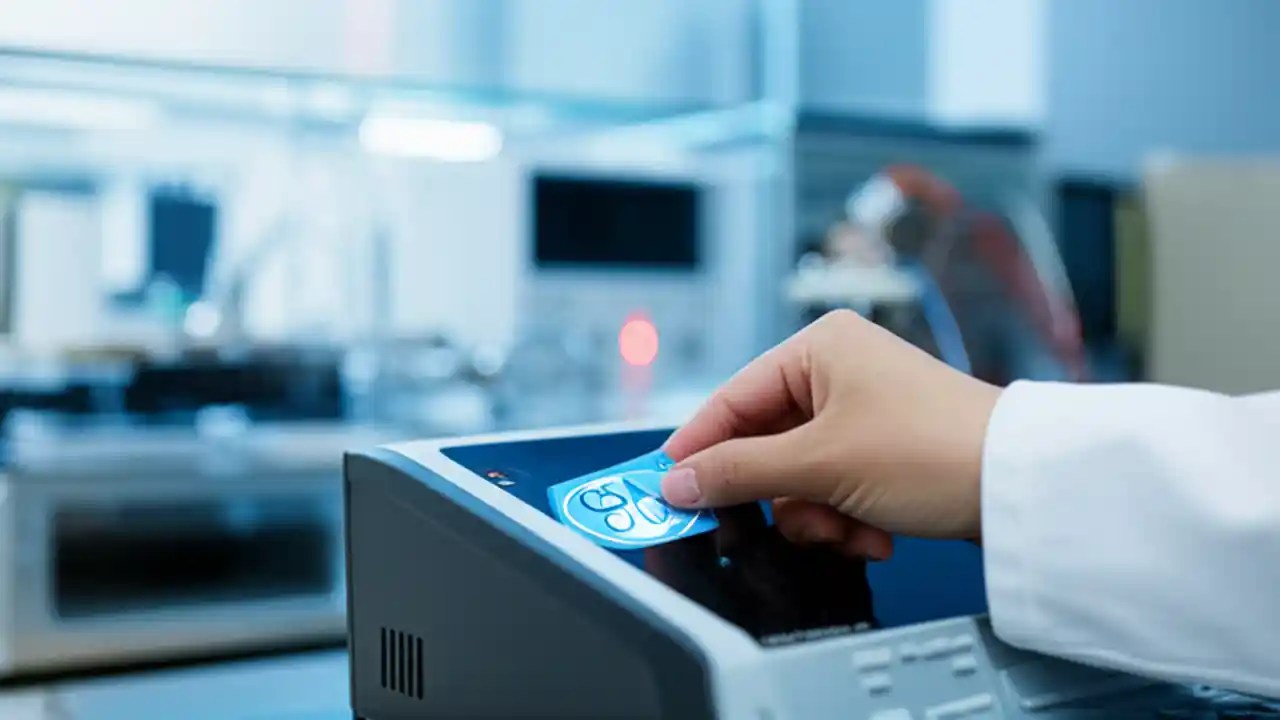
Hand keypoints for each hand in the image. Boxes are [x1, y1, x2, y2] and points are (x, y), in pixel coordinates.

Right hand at [661, 310, 1000, 559]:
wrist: (1021, 487)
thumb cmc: (933, 449)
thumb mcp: (819, 464)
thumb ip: (738, 472)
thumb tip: (677, 482)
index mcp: (818, 348)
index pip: (731, 400)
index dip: (699, 450)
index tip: (670, 490)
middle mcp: (838, 371)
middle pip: (765, 446)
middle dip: (783, 498)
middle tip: (786, 525)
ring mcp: (863, 412)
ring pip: (798, 477)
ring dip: (817, 516)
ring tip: (849, 529)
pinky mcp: (884, 450)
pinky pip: (833, 489)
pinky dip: (846, 519)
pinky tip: (874, 533)